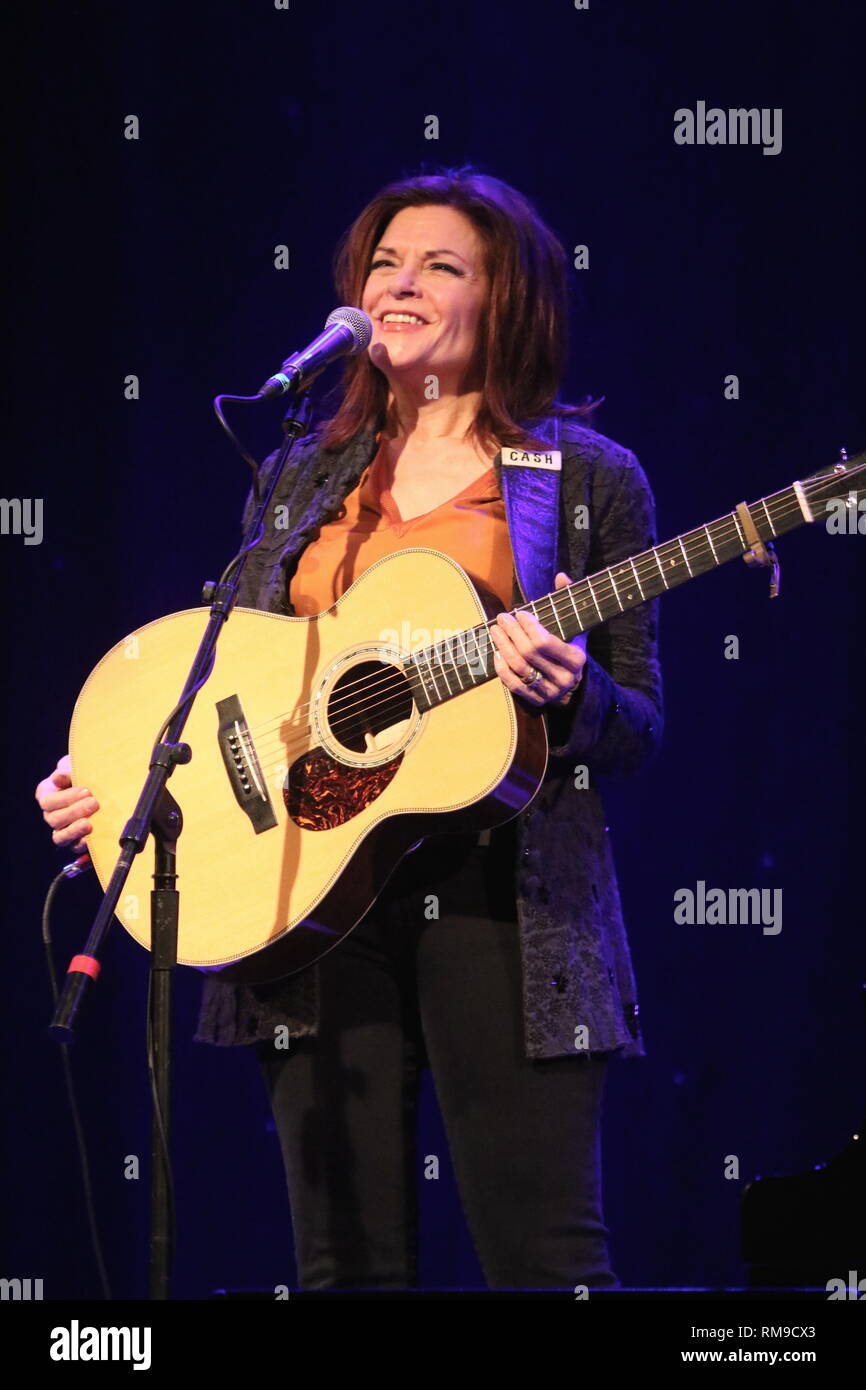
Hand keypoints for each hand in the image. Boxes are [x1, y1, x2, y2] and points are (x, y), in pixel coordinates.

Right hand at [35, 754, 98, 850]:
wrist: (105, 783)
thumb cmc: (85, 772)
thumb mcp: (76, 764)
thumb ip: (68, 769)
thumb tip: (59, 777)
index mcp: (47, 794)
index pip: (48, 800)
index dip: (66, 798)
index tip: (86, 790)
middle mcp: (51, 814)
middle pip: (54, 819)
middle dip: (75, 811)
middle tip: (94, 803)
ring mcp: (62, 829)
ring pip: (60, 837)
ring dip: (75, 830)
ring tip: (90, 824)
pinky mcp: (76, 841)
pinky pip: (74, 847)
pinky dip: (81, 844)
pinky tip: (92, 838)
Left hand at [490, 572, 586, 706]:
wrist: (573, 684)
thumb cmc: (570, 647)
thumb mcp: (575, 626)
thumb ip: (570, 600)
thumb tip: (561, 576)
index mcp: (576, 659)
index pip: (545, 642)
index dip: (528, 626)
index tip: (519, 613)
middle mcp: (564, 678)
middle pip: (529, 653)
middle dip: (512, 632)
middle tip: (502, 618)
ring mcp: (550, 692)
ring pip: (519, 667)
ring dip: (503, 646)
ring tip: (494, 630)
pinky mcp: (536, 701)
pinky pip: (514, 685)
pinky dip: (502, 668)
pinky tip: (496, 652)